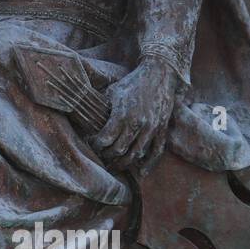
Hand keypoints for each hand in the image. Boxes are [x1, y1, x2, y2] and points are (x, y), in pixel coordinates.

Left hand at [92, 56, 179, 172]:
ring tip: (115, 166)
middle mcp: (138, 124)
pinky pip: (156, 152)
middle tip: (101, 156)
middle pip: (119, 151)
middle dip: (107, 156)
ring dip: (123, 163)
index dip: (96, 145)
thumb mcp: (112, 91)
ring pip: (135, 155)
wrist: (159, 75)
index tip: (92, 144)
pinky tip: (141, 172)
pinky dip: (148, 164)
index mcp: (122, 115)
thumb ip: (102, 108)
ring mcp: (152, 129)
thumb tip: (87, 119)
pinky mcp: (162, 130)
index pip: (105, 140)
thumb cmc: (132, 83)